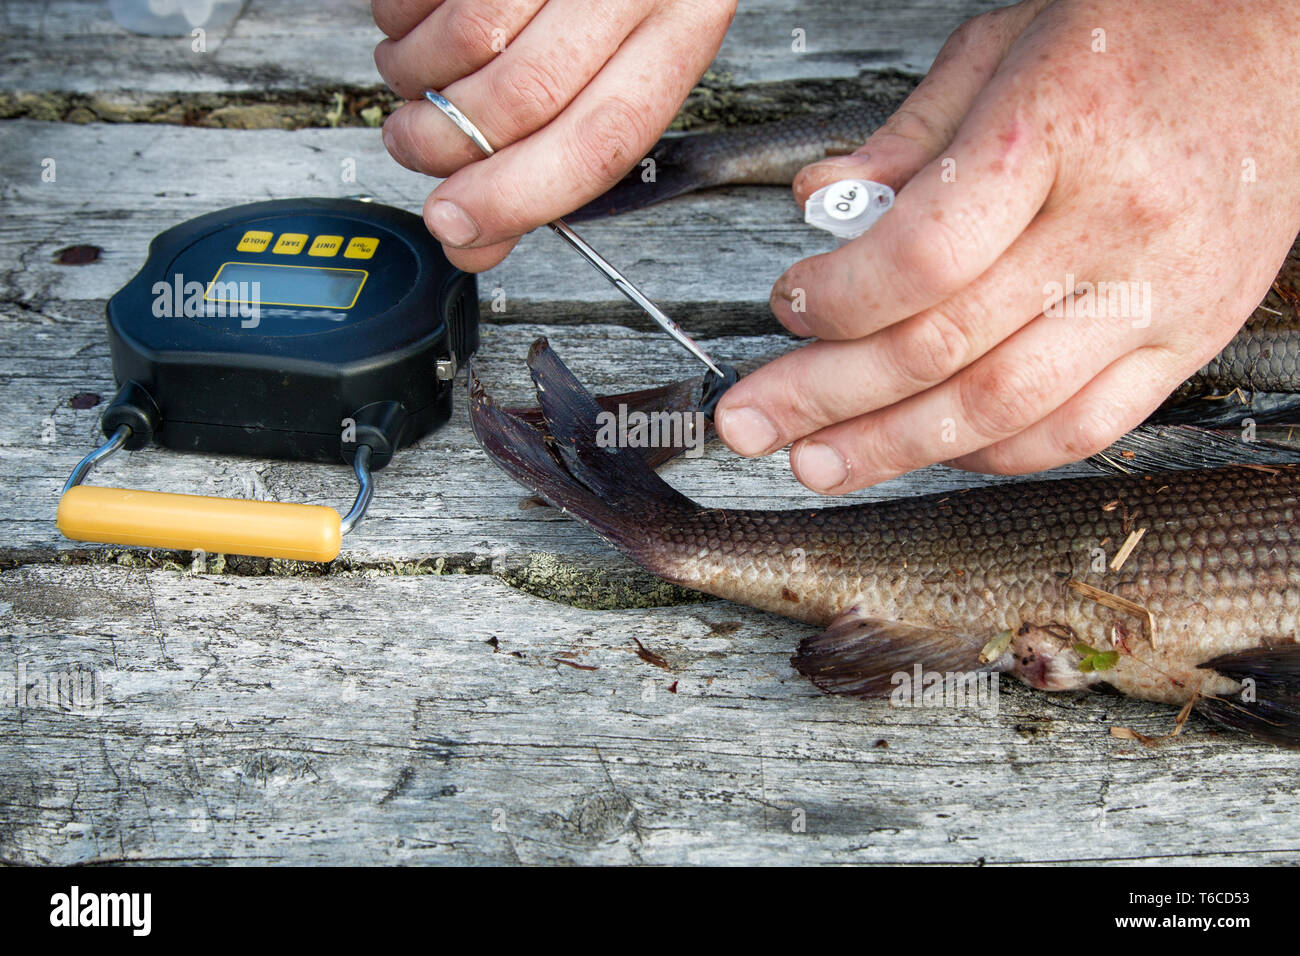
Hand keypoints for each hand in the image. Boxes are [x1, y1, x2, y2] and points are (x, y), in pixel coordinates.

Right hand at [372, 0, 735, 271]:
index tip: (459, 227)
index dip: (518, 198)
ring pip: (467, 41)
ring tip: (415, 78)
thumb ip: (561, 151)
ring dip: (416, 80)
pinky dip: (399, 22)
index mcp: (683, 24)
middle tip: (415, 148)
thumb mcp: (625, 57)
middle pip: (524, 97)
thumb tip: (479, 239)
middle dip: (448, 144)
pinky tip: (416, 21)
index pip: (601, 141)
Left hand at [714, 0, 1299, 492]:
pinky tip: (930, 453)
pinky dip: (992, 454)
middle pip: (944, 348)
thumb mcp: (1002, 45)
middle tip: (751, 427)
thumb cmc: (1140, 32)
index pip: (923, 256)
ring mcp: (1160, 294)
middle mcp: (1113, 225)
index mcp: (1055, 134)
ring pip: (1005, 409)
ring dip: (895, 449)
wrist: (1282, 42)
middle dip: (827, 400)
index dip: (837, 301)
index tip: (786, 309)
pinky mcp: (1189, 338)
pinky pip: (1080, 429)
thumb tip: (817, 206)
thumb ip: (905, 136)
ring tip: (819, 463)